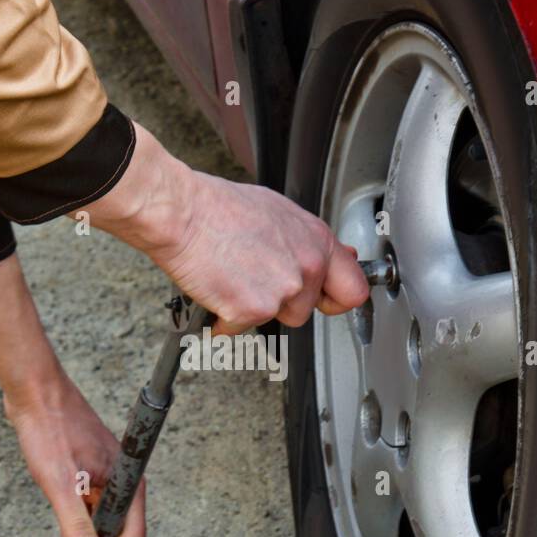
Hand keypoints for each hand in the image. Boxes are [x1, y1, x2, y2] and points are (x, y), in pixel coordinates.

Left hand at [6, 379, 146, 536]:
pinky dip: (73, 531)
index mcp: (128, 488)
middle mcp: (124, 488)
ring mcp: (107, 484)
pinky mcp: (89, 479)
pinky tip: (53, 536)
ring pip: (103, 531)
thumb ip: (77, 529)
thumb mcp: (60, 484)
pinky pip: (90, 517)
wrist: (34, 391)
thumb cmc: (49, 429)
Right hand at [81, 123, 370, 334]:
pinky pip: (243, 328)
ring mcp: (283, 290)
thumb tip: (340, 255)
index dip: (336, 300)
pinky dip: (226, 319)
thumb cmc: (219, 208)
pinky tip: (216, 289)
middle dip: (283, 303)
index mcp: (317, 240)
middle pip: (307, 309)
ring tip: (233, 278)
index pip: (353, 289)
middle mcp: (307, 266)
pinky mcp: (254, 309)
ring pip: (277, 319)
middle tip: (256, 280)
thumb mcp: (279, 213)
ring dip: (254, 309)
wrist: (182, 213)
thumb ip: (310, 241)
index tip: (325, 301)